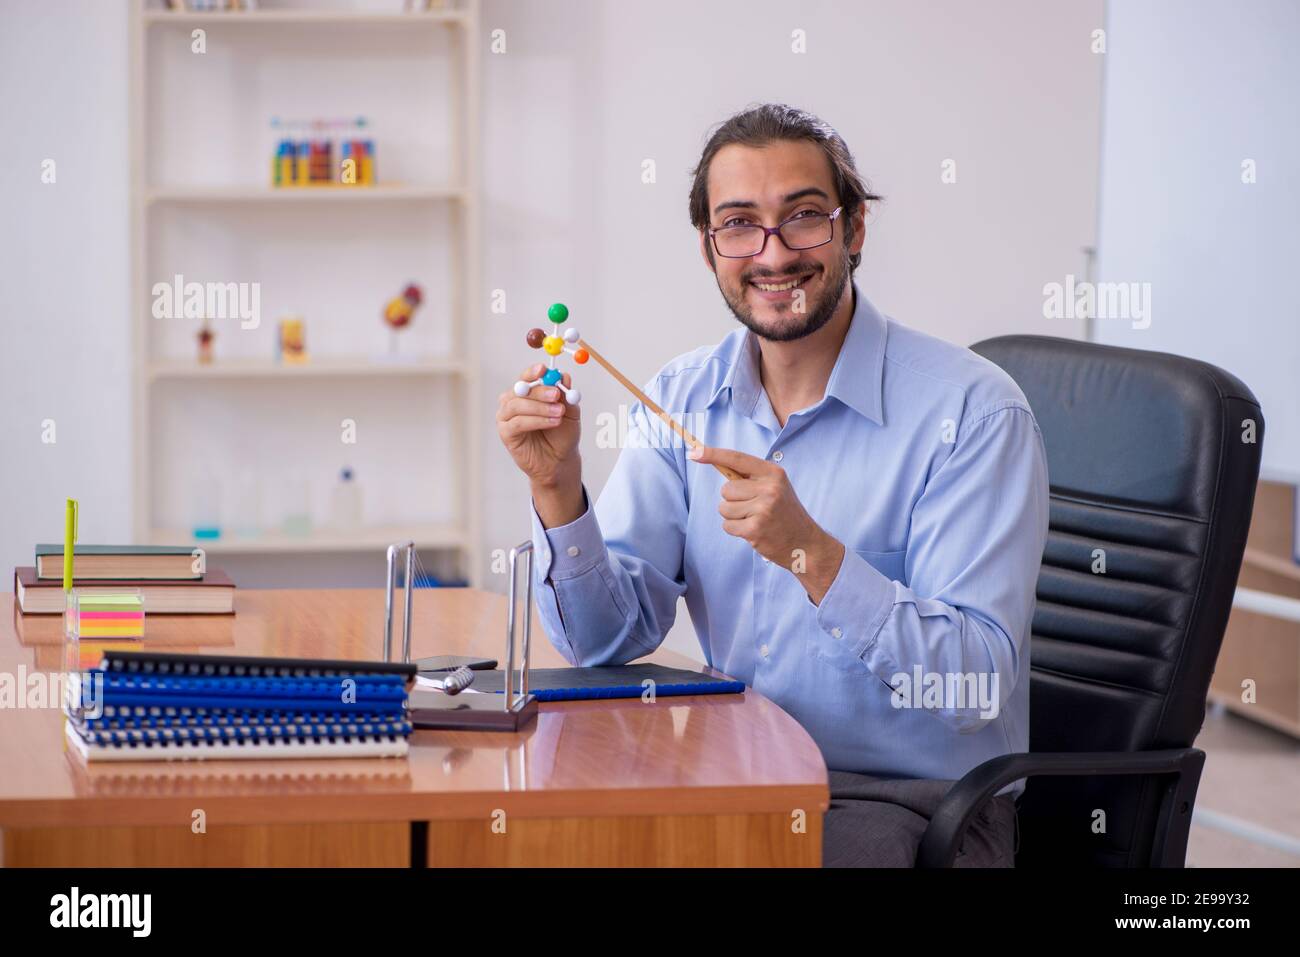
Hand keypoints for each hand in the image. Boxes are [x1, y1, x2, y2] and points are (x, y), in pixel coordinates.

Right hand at [497, 364, 583, 525]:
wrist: (560, 461)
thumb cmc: (562, 435)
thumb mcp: (570, 412)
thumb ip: (566, 395)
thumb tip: (564, 375)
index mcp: (528, 393)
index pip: (527, 377)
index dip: (533, 372)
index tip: (544, 369)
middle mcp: (513, 402)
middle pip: (520, 389)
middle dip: (539, 390)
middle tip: (556, 394)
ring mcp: (507, 417)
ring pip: (517, 405)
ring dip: (540, 407)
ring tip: (559, 413)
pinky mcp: (505, 433)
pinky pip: (517, 423)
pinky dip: (535, 420)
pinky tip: (552, 422)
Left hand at [688, 445, 845, 603]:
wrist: (805, 544)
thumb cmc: (785, 513)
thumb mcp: (775, 487)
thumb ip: (750, 477)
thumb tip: (716, 463)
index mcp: (773, 473)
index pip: (736, 459)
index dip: (712, 454)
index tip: (693, 452)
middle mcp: (769, 488)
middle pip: (726, 490)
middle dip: (732, 501)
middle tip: (754, 509)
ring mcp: (763, 509)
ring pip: (724, 508)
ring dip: (734, 517)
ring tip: (754, 520)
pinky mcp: (755, 529)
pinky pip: (727, 525)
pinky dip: (736, 530)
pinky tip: (753, 531)